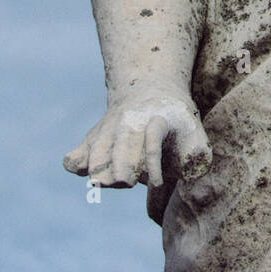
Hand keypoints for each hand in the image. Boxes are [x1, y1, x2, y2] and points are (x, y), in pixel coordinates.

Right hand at [63, 89, 211, 188]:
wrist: (151, 87)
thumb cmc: (176, 119)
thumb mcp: (195, 130)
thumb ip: (196, 156)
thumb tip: (185, 180)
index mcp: (158, 117)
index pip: (151, 140)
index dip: (152, 167)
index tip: (156, 184)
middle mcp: (129, 121)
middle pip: (119, 156)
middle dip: (126, 177)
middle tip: (133, 180)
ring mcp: (108, 128)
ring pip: (96, 160)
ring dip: (105, 177)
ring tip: (117, 180)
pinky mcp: (93, 137)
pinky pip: (75, 159)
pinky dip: (79, 169)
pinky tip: (90, 171)